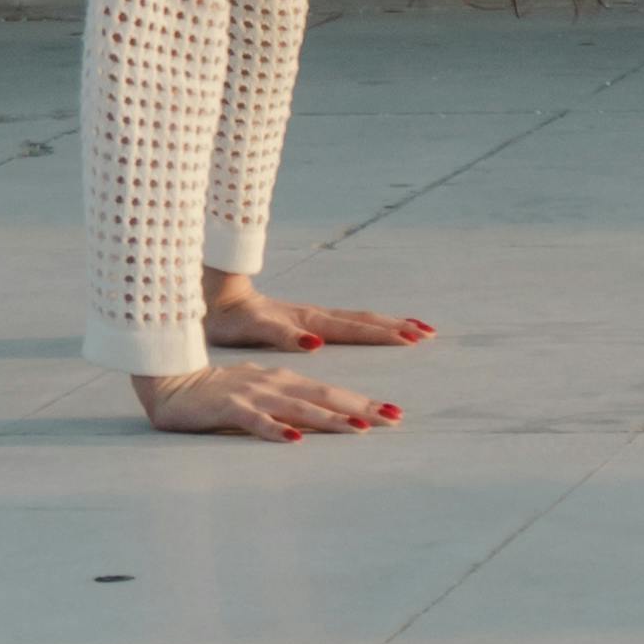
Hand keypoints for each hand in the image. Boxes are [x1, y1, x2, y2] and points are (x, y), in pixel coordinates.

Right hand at [134, 361, 402, 439]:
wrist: (173, 385)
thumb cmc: (221, 393)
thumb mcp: (262, 395)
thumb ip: (293, 404)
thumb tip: (328, 419)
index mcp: (285, 380)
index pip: (331, 392)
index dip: (363, 401)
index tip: (396, 413)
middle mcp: (275, 383)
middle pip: (324, 396)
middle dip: (360, 407)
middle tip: (394, 417)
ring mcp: (253, 394)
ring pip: (298, 407)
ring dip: (329, 418)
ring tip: (358, 428)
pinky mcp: (230, 408)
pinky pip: (256, 421)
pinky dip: (276, 429)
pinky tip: (294, 440)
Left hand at [205, 275, 434, 355]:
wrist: (214, 300)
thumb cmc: (232, 320)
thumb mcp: (254, 330)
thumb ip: (284, 336)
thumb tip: (316, 343)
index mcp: (309, 322)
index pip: (354, 328)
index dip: (384, 334)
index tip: (414, 337)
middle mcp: (314, 318)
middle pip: (362, 321)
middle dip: (395, 327)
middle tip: (428, 333)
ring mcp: (310, 319)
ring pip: (356, 321)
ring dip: (385, 326)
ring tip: (412, 329)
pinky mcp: (302, 323)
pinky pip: (342, 325)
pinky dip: (364, 328)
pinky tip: (371, 332)